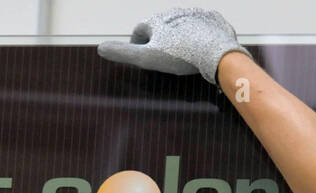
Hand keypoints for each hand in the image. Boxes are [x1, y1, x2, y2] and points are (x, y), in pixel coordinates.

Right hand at [97, 6, 250, 84]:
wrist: (215, 51)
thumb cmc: (178, 55)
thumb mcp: (145, 58)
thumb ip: (123, 53)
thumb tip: (99, 48)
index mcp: (156, 21)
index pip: (140, 29)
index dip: (136, 43)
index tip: (139, 54)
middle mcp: (174, 12)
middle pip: (160, 26)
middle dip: (158, 39)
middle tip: (159, 56)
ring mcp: (195, 14)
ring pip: (180, 25)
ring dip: (177, 36)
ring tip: (179, 53)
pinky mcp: (212, 19)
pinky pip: (201, 25)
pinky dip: (197, 35)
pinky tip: (198, 47)